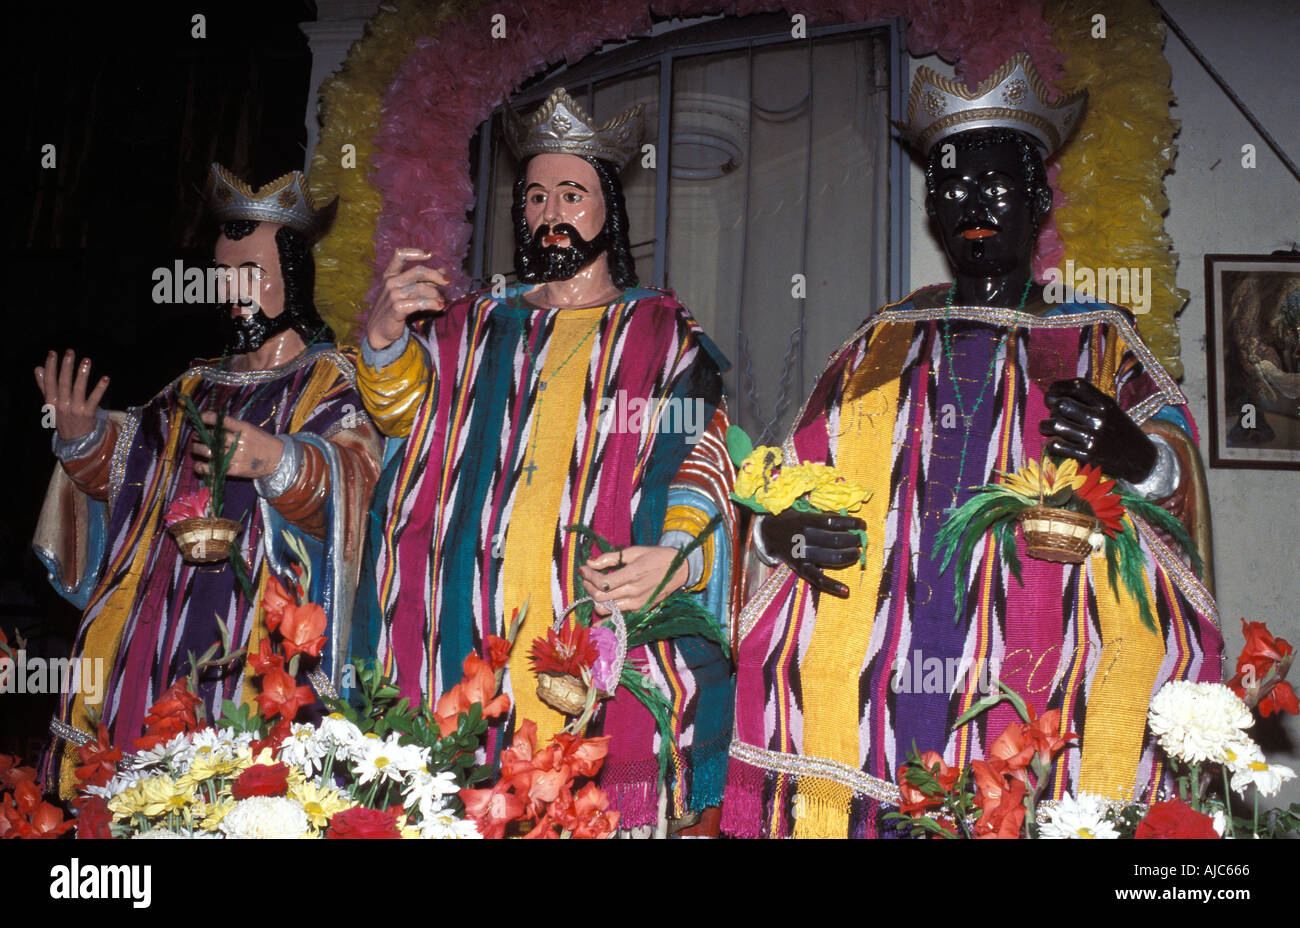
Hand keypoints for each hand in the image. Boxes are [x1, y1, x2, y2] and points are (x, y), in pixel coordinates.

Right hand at [34, 350, 109, 440]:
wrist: (75, 439)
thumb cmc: (63, 418)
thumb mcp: (51, 404)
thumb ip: (44, 386)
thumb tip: (38, 368)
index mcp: (51, 401)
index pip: (49, 381)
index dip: (50, 367)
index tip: (52, 353)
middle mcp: (61, 405)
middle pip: (63, 383)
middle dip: (66, 366)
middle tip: (70, 352)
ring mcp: (75, 409)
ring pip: (78, 389)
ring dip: (82, 374)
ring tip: (86, 360)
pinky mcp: (88, 414)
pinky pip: (95, 399)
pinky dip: (100, 388)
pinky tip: (105, 378)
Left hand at [190, 412, 284, 479]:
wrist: (278, 459)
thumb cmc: (263, 442)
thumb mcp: (252, 429)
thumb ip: (234, 426)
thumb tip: (213, 423)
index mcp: (245, 429)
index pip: (222, 421)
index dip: (208, 418)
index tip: (200, 417)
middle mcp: (240, 442)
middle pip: (213, 437)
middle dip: (200, 435)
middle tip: (195, 436)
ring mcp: (237, 456)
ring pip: (210, 451)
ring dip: (198, 449)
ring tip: (195, 448)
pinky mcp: (236, 470)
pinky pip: (215, 468)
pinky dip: (203, 467)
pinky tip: (198, 465)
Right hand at [367, 248, 448, 350]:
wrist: (378, 331)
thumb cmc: (393, 310)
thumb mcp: (404, 292)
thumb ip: (422, 281)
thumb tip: (443, 270)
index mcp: (390, 275)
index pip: (400, 255)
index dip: (415, 252)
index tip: (430, 254)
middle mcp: (390, 282)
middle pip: (418, 271)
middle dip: (436, 275)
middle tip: (447, 281)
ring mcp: (393, 295)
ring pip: (422, 288)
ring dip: (436, 294)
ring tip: (441, 301)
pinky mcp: (397, 308)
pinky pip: (420, 303)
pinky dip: (432, 304)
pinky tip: (439, 307)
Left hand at [578, 546, 688, 614]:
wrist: (680, 569)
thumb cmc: (656, 556)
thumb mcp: (634, 552)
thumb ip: (610, 558)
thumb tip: (590, 562)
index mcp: (632, 575)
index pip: (601, 582)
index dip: (588, 576)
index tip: (583, 569)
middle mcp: (633, 592)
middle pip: (600, 597)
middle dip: (588, 587)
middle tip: (586, 578)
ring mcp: (637, 604)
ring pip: (606, 609)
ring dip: (595, 600)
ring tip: (595, 589)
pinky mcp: (641, 610)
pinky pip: (618, 616)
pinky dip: (607, 614)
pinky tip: (600, 611)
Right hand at [759, 510, 863, 598]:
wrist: (770, 534)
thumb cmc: (793, 521)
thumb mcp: (805, 512)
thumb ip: (825, 516)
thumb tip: (851, 523)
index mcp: (805, 520)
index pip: (833, 522)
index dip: (851, 524)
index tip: (863, 525)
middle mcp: (803, 537)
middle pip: (836, 540)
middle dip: (853, 540)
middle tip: (859, 540)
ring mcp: (802, 555)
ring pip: (833, 558)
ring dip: (850, 556)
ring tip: (856, 553)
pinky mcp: (800, 569)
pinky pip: (819, 580)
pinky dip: (833, 586)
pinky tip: (846, 590)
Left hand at [1039, 378, 1155, 483]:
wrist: (1140, 459)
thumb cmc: (1120, 433)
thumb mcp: (1112, 411)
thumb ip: (1090, 402)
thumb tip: (1057, 394)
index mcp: (1106, 404)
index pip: (1078, 386)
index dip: (1059, 387)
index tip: (1052, 393)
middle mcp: (1099, 418)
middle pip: (1062, 404)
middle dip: (1051, 408)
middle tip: (1051, 414)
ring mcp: (1093, 437)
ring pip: (1056, 425)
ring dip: (1045, 426)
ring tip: (1045, 428)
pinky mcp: (1087, 455)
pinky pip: (1057, 446)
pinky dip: (1051, 445)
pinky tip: (1054, 444)